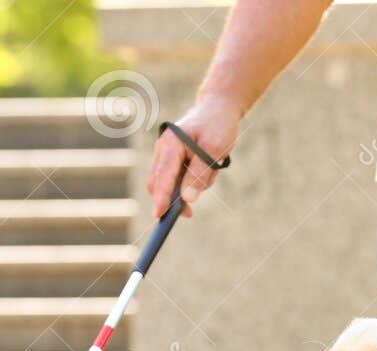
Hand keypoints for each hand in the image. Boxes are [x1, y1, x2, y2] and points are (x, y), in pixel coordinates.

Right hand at [145, 94, 240, 217]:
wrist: (218, 109)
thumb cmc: (217, 126)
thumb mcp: (213, 150)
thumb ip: (199, 174)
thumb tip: (187, 199)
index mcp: (171, 144)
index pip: (162, 176)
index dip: (160, 197)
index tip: (159, 215)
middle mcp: (163, 149)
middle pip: (158, 184)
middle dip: (173, 199)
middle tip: (190, 213)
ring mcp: (166, 155)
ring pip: (170, 184)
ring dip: (189, 187)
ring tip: (211, 170)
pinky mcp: (173, 160)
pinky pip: (178, 180)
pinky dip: (192, 182)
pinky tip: (207, 171)